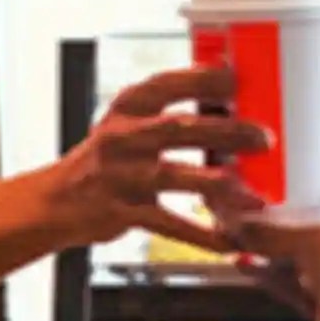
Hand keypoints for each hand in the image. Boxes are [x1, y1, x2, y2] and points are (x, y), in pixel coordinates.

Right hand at [47, 66, 271, 249]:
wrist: (56, 203)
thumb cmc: (103, 161)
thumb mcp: (124, 126)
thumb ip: (165, 115)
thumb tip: (229, 108)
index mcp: (125, 109)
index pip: (166, 84)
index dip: (203, 80)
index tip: (238, 79)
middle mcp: (121, 138)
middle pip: (179, 128)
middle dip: (226, 131)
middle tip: (264, 138)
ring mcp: (121, 176)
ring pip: (176, 176)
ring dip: (219, 185)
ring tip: (253, 196)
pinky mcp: (122, 212)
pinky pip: (169, 225)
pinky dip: (201, 235)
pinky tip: (228, 241)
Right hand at [233, 166, 319, 320]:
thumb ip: (276, 231)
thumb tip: (236, 221)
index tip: (313, 173)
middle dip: (292, 211)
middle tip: (258, 201)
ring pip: (306, 253)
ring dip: (273, 244)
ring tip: (237, 232)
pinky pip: (296, 283)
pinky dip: (271, 273)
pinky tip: (242, 262)